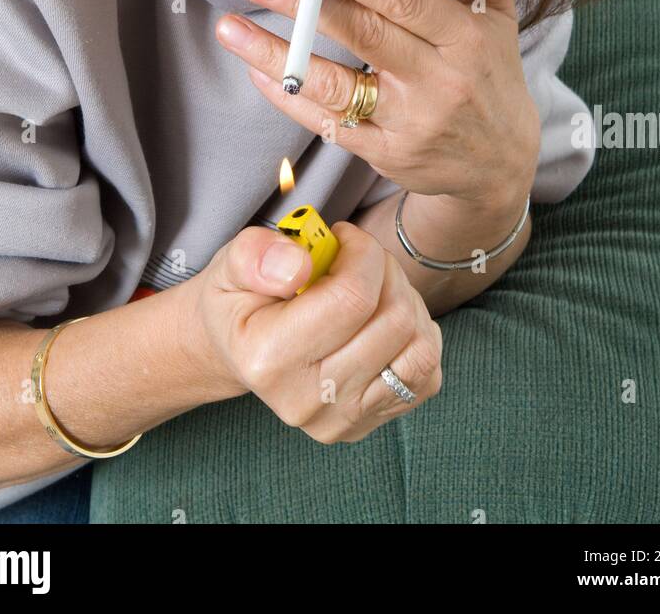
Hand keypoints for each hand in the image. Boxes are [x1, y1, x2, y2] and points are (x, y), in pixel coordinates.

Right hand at [193, 221, 442, 441]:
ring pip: (420, 348)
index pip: (352, 297)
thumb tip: (299, 265)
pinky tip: (383, 318)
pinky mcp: (373, 423)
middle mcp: (307, 400)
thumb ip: (256, 256)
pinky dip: (416, 334)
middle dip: (385, 270)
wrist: (241, 351)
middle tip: (357, 257)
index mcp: (268, 359)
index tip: (344, 236)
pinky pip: (428, 372)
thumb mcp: (231, 264)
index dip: (362, 252)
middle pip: (393, 320)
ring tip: (373, 286)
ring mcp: (343, 419)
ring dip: (406, 301)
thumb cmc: (240, 299)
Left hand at [215, 0, 540, 215]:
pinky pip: (328, 123)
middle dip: (305, 5)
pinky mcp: (385, 154)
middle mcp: (439, 81)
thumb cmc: (491, 75)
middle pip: (364, 36)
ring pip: (335, 85)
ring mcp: (409, 122)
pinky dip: (290, 97)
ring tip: (229, 28)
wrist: (500, 166)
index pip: (407, 2)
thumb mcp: (499, 17)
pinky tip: (256, 70)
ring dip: (277, 56)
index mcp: (465, 38)